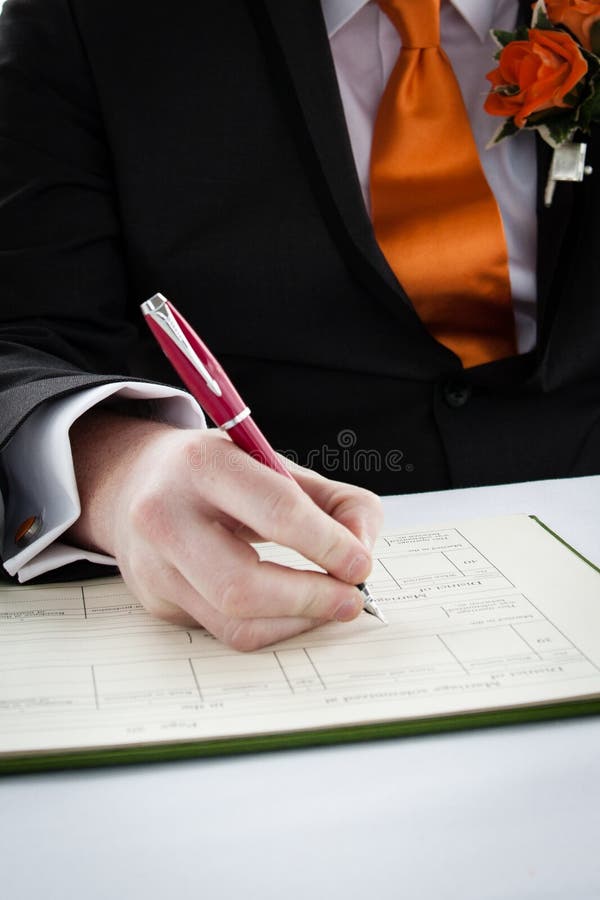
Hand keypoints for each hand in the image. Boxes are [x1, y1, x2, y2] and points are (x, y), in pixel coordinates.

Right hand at [67, 411, 382, 649]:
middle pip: (243, 583)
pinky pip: (225, 631)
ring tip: (330, 605)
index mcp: (202, 464)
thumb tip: (362, 551)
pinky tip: (294, 611)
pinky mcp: (156, 600)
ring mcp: (153, 565)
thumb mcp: (274, 464)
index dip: (328, 544)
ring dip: (297, 621)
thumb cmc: (218, 474)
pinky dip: (273, 628)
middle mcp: (165, 515)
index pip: (276, 510)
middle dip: (311, 598)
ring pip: (233, 619)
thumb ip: (334, 501)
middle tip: (350, 598)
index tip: (361, 563)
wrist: (135, 484)